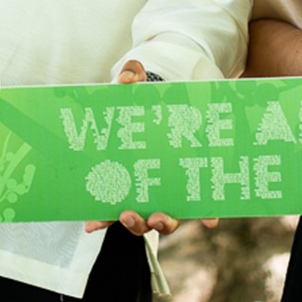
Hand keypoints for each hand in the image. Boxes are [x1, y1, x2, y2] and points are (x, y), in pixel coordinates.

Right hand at [84, 59, 217, 235]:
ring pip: (166, 219)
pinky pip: (199, 206)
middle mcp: (147, 191)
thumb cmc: (145, 103)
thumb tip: (128, 77)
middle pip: (138, 219)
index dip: (99, 218)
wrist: (173, 102)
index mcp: (126, 175)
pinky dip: (205, 214)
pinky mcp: (193, 186)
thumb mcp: (135, 89)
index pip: (109, 204)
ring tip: (158, 216)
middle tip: (127, 215)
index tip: (90, 224)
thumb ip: (129, 78)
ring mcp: (170, 191)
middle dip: (133, 223)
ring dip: (162, 222)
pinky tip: (211, 219)